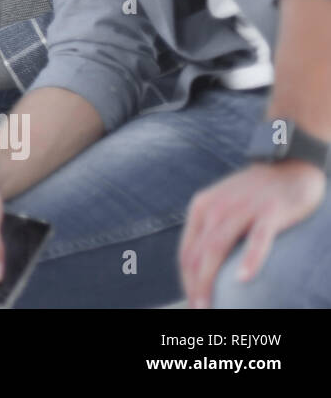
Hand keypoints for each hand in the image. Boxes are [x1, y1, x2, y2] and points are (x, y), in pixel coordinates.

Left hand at [179, 161, 325, 307]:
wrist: (288, 163)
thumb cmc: (255, 193)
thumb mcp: (224, 208)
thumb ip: (213, 232)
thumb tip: (203, 268)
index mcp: (201, 209)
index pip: (187, 252)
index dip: (186, 280)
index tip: (191, 302)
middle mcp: (216, 208)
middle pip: (198, 253)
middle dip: (195, 286)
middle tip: (198, 311)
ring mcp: (242, 209)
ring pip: (219, 248)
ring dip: (211, 279)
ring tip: (209, 305)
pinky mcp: (270, 211)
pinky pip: (258, 238)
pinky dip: (250, 259)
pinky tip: (244, 278)